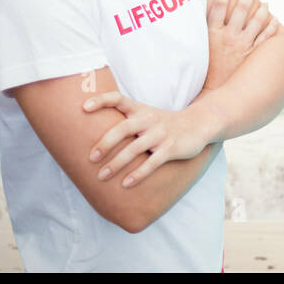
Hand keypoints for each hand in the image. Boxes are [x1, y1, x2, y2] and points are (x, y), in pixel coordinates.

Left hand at [82, 91, 212, 187]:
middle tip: (90, 158)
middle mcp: (149, 120)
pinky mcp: (171, 148)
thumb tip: (93, 133)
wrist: (200, 123)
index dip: (101, 100)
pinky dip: (138, 174)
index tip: (83, 107)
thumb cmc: (166, 122)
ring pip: (135, 149)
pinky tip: (126, 184)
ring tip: (101, 176)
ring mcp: (161, 134)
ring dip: (116, 163)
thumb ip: (126, 120)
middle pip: (123, 128)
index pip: (118, 98)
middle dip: (105, 143)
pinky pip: (152, 163)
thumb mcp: (148, 114)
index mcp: (140, 110)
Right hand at [205, 0, 277, 89]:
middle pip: (240, 10)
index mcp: (213, 32)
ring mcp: (242, 44)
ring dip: (262, 9)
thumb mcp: (199, 47)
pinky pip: (265, 37)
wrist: (213, 90)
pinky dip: (271, 27)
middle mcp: (229, 36)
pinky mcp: (251, 54)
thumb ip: (201, 31)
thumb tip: (195, 16)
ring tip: (265, 2)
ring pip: (256, 21)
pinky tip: (275, 20)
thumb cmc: (203, 68)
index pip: (219, 6)